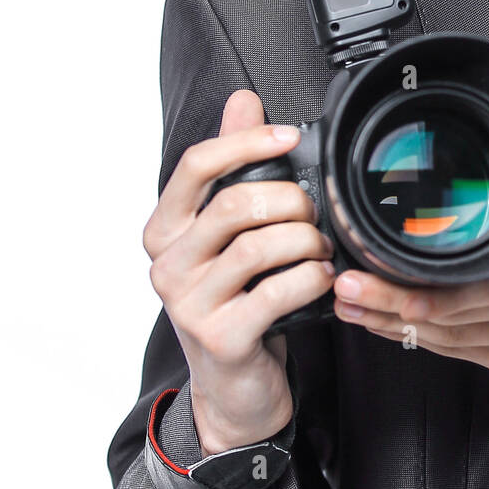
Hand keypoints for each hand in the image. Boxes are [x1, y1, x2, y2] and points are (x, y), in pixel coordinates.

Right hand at [142, 90, 335, 453]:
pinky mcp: (221, 337)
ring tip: (321, 248)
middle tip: (317, 213)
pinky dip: (312, 278)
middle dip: (292, 200)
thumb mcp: (228, 233)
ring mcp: (190, 303)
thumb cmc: (236, 299)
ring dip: (307, 240)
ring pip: (261, 245)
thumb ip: (233, 166)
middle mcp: (168, 263)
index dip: (246, 142)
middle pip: (236, 203)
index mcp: (165, 229)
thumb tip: (243, 100)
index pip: (196, 165)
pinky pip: (278, 291)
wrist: (234, 388)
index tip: (290, 136)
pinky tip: (322, 278)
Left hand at [330, 174, 488, 376]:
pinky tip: (391, 325)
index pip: (467, 279)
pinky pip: (459, 353)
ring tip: (352, 304)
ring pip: (445, 339)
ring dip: (392, 323)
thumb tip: (469, 141)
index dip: (413, 281)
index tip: (372, 265)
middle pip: (446, 313)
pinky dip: (421, 339)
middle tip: (344, 286)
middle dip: (387, 301)